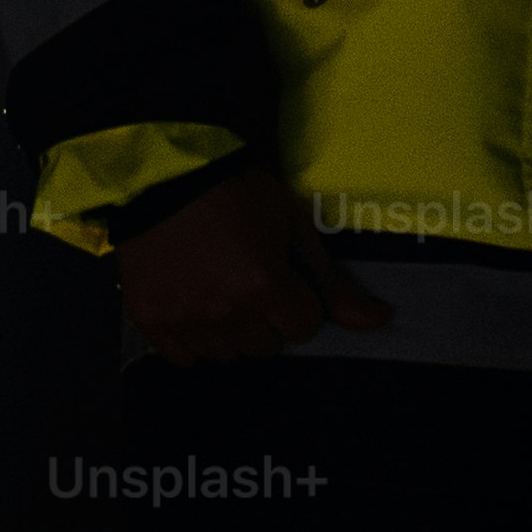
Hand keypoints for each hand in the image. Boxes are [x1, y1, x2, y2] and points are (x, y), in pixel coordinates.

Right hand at [117, 163, 397, 363]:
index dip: (298, 300)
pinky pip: (183, 358)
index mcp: (265, 286)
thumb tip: (382, 320)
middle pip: (266, 347)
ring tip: (217, 287)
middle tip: (248, 279)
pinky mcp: (149, 319)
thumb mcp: (291, 224)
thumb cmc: (236, 192)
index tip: (280, 274)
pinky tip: (192, 303)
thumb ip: (332, 281)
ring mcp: (184, 318)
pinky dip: (192, 339)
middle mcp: (225, 311)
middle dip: (266, 319)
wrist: (162, 174)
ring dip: (230, 331)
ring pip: (226, 355)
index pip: (304, 327)